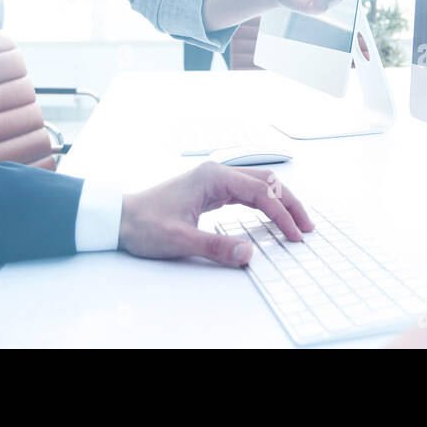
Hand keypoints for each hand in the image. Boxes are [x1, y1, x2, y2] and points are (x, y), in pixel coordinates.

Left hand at [118, 161, 314, 266]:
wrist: (119, 218)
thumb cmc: (144, 224)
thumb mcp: (180, 239)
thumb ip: (216, 246)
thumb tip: (248, 253)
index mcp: (213, 177)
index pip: (261, 192)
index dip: (282, 214)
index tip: (295, 235)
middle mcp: (217, 173)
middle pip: (267, 181)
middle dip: (290, 203)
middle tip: (307, 227)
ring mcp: (215, 180)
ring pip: (259, 185)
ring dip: (280, 201)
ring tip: (297, 222)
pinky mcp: (211, 190)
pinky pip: (247, 192)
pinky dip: (265, 203)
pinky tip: (272, 216)